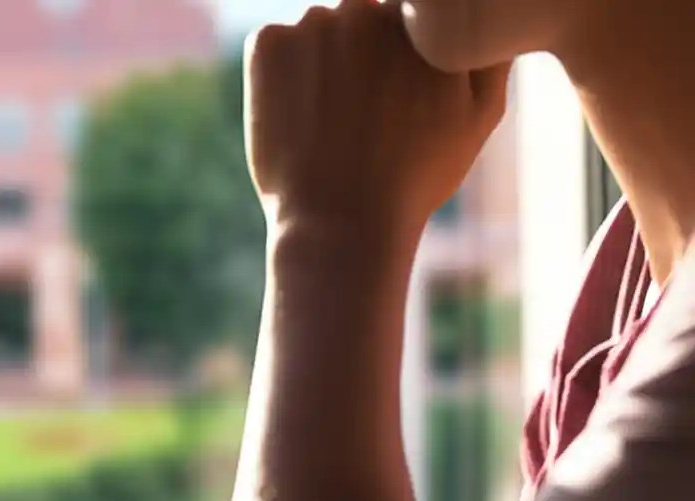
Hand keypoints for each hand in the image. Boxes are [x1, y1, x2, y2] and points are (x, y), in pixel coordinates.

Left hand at [246, 0, 509, 271]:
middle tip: (360, 110)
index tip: (391, 90)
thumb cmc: (415, 176)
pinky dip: (279, 71)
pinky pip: (273, 43)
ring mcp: (313, 24)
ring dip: (320, 58)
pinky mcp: (268, 45)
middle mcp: (365, 7)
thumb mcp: (479, 115)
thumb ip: (487, 51)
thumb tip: (480, 15)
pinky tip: (296, 116)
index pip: (403, 9)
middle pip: (358, 12)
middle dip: (358, 49)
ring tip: (329, 120)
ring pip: (316, 29)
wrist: (343, 223)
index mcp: (420, 15)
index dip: (396, 49)